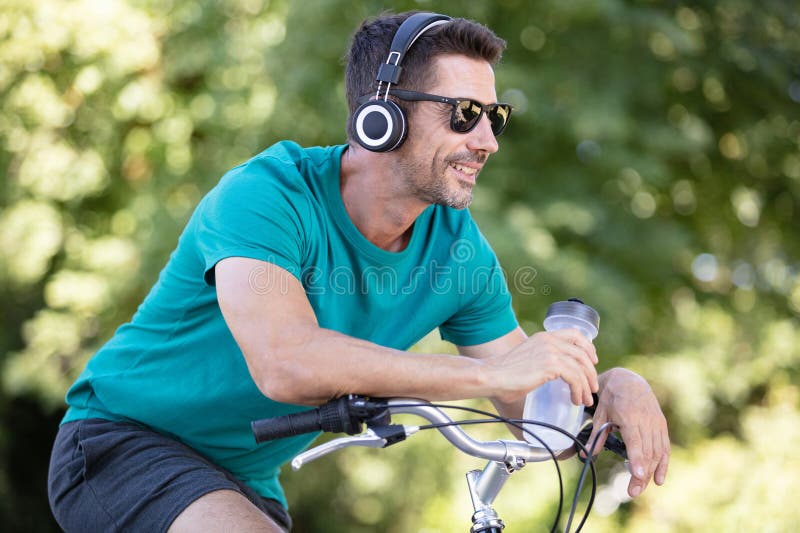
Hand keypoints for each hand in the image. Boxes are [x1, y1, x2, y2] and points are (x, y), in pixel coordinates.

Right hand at [485, 328, 598, 405]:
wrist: (492, 376)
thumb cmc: (504, 375)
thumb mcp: (528, 361)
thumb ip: (541, 363)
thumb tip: (550, 378)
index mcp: (543, 337)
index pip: (575, 333)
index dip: (588, 346)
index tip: (592, 360)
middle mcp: (549, 340)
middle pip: (582, 352)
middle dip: (591, 372)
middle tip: (592, 387)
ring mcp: (551, 351)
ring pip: (581, 367)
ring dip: (586, 385)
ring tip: (585, 400)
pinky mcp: (551, 364)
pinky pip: (575, 377)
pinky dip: (578, 390)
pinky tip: (574, 400)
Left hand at [583, 368, 669, 497]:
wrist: (629, 380)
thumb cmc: (611, 397)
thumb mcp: (601, 413)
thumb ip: (596, 435)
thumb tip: (585, 455)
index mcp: (630, 416)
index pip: (635, 442)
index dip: (637, 459)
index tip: (638, 475)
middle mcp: (646, 421)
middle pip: (647, 452)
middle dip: (640, 474)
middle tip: (632, 492)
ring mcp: (656, 423)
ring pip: (656, 452)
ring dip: (650, 473)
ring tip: (639, 489)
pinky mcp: (661, 425)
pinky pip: (664, 447)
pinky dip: (663, 464)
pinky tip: (658, 480)